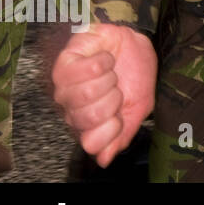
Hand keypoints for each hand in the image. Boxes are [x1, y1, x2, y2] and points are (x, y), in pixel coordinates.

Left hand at [51, 23, 155, 168]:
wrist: (136, 44)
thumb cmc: (135, 76)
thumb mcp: (138, 108)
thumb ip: (122, 134)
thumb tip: (104, 160)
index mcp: (89, 124)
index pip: (91, 142)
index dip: (112, 128)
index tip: (120, 114)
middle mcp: (72, 108)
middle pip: (89, 116)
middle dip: (113, 100)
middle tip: (118, 88)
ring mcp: (66, 85)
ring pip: (83, 94)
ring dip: (108, 80)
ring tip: (112, 72)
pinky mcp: (66, 61)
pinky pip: (78, 70)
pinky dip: (101, 63)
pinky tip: (105, 59)